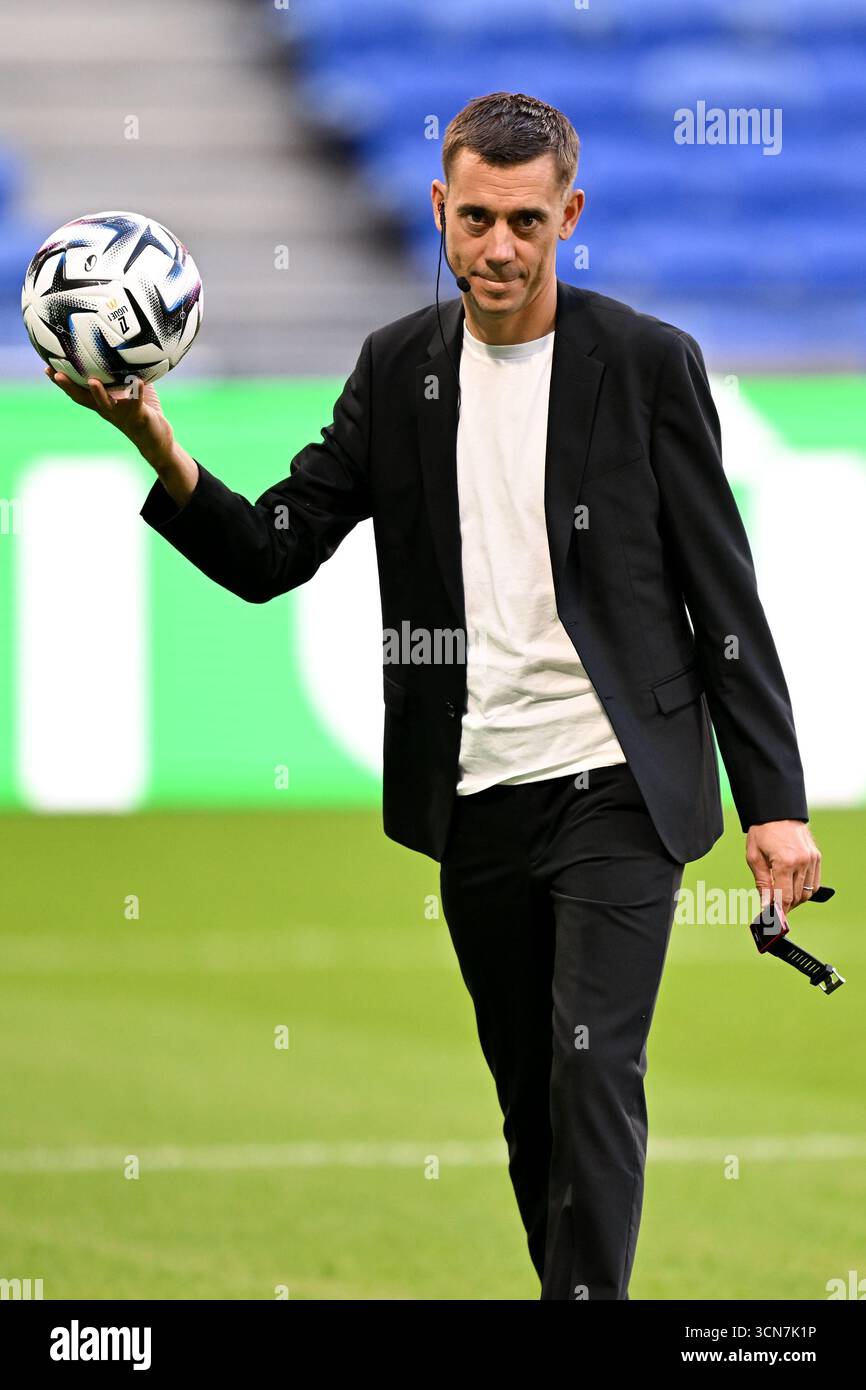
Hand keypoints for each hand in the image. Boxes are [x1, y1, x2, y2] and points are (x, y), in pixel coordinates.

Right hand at [45, 366, 172, 459]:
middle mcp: (107, 409)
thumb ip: (123, 370)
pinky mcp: (138, 416)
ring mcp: (121, 414)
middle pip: (82, 398)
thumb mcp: (129, 388)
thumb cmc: (142, 409)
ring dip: (98, 393)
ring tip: (92, 381)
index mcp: (101, 402)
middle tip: (55, 373)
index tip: (46, 368)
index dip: (61, 382)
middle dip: (68, 386)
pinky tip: (139, 380)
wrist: (156, 438)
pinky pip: (137, 402)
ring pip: (105, 404)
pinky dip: (137, 391)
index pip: (77, 391)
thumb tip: (120, 344)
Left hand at [746, 820, 821, 913]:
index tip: (772, 919)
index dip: (778, 911)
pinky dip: (805, 890)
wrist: (777, 811)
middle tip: (774, 908)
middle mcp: (802, 862)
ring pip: (807, 892)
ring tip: (782, 897)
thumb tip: (766, 904)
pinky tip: (793, 888)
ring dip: (795, 899)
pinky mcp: (816, 857)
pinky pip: (814, 883)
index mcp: (785, 862)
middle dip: (785, 906)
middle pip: (796, 897)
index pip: (785, 897)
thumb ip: (762, 883)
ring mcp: (812, 859)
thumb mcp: (754, 857)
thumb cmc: (762, 832)